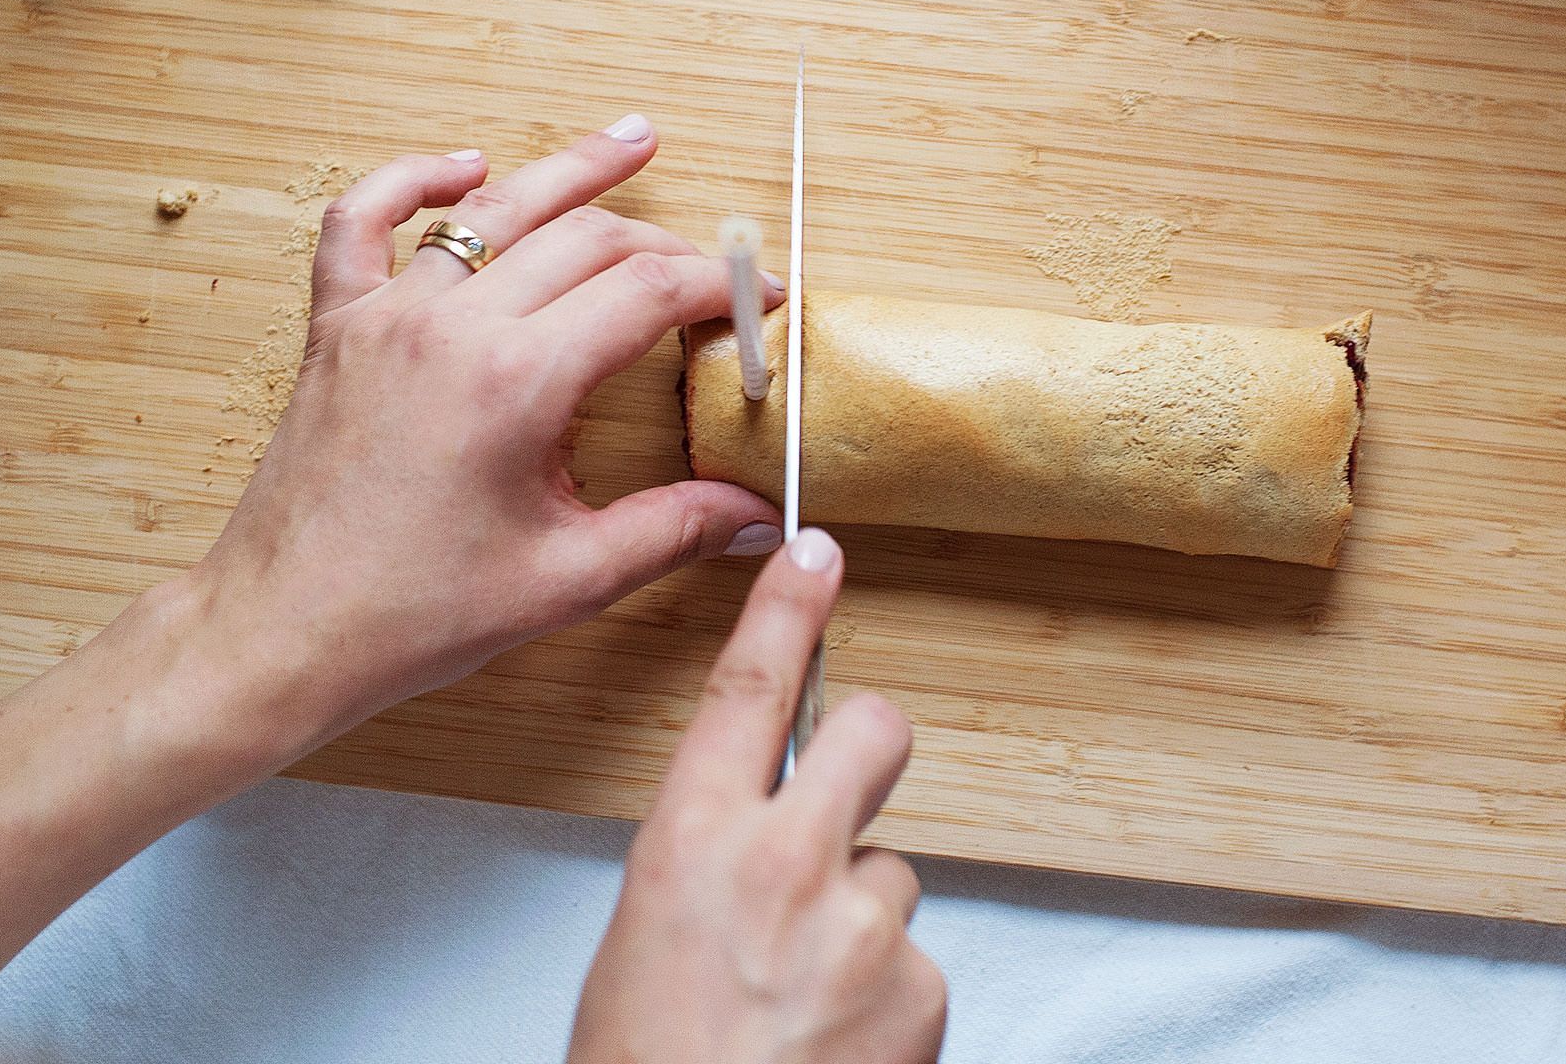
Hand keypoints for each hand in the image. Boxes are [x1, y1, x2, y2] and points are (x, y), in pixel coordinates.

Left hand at [193, 115, 786, 757]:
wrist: (281, 633)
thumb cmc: (413, 616)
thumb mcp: (567, 580)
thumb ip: (674, 530)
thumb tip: (761, 511)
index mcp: (517, 382)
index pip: (648, 293)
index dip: (721, 286)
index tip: (763, 299)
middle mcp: (451, 326)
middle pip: (586, 240)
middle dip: (666, 243)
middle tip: (715, 267)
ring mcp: (387, 316)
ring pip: (493, 209)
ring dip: (570, 170)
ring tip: (633, 139)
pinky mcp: (338, 327)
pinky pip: (364, 222)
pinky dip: (413, 181)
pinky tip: (464, 167)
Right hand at [569, 530, 946, 1063]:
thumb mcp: (647, 934)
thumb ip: (711, 858)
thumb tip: (760, 831)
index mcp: (691, 842)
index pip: (750, 685)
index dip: (789, 604)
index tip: (817, 550)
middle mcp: (784, 864)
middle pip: (873, 734)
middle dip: (869, 748)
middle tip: (846, 795)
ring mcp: (861, 927)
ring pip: (893, 872)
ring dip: (862, 920)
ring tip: (803, 998)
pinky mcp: (919, 989)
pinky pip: (913, 959)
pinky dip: (884, 996)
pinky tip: (833, 1042)